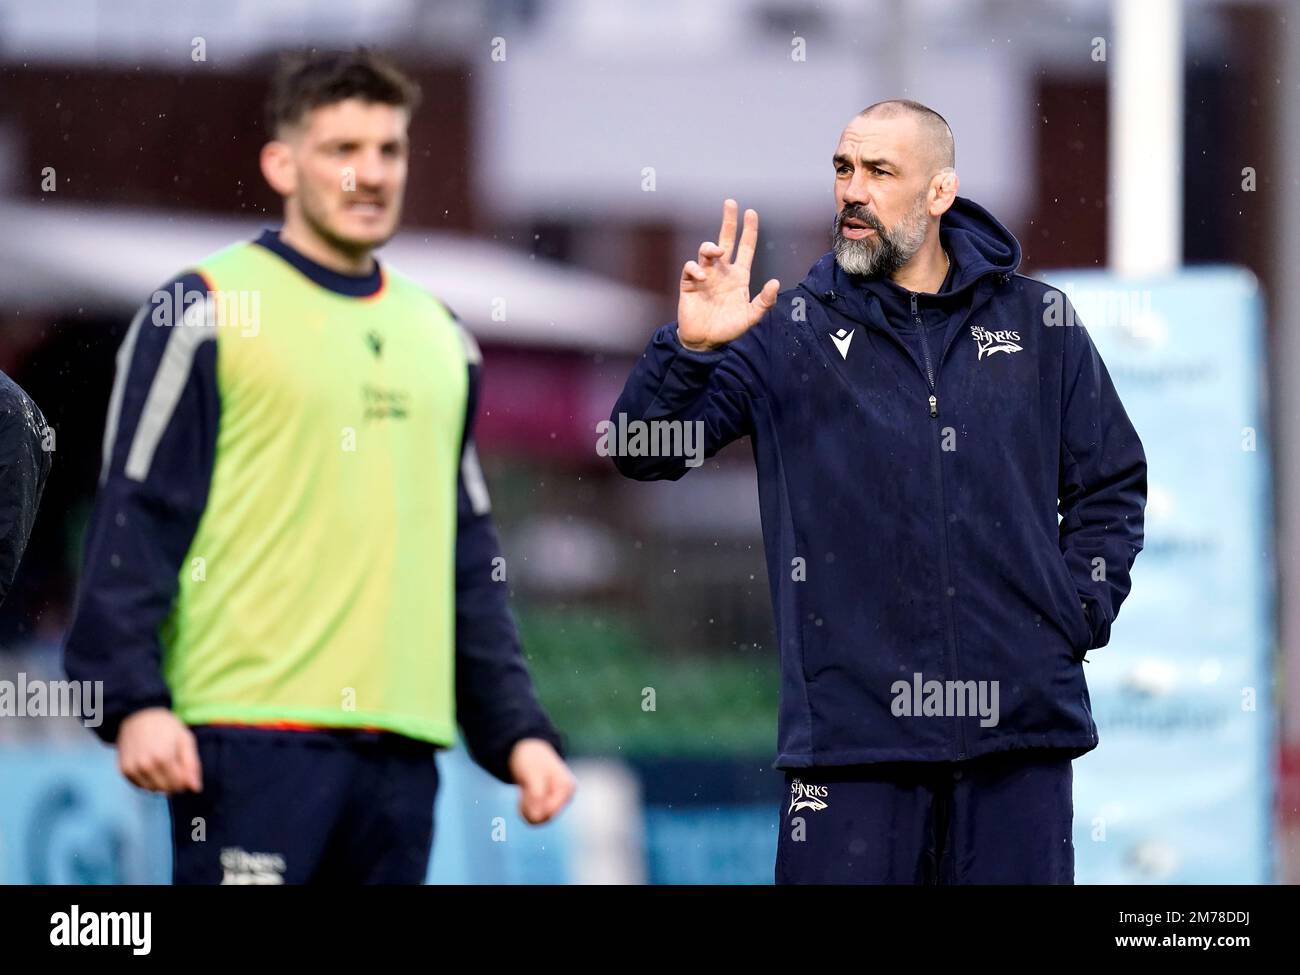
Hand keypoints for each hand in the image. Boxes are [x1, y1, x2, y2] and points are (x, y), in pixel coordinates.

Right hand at [117, 707, 201, 793]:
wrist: (138, 714)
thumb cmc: (166, 726)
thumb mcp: (185, 740)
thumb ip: (192, 765)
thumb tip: (196, 789)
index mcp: (163, 758)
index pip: (179, 784)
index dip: (186, 779)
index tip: (186, 768)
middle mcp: (145, 766)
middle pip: (166, 789)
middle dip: (175, 783)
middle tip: (176, 766)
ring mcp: (132, 769)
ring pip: (153, 790)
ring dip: (162, 783)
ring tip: (164, 764)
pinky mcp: (124, 770)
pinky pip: (141, 786)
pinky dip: (149, 781)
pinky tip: (153, 767)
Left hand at [508, 738, 575, 824]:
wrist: (528, 750)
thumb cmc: (531, 760)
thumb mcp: (531, 775)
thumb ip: (535, 795)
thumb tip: (535, 818)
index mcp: (566, 787)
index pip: (548, 811)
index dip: (531, 807)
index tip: (524, 793)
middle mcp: (566, 796)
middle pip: (544, 818)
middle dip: (529, 809)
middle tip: (523, 792)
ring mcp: (559, 801)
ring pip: (540, 819)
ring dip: (527, 810)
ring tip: (524, 793)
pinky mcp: (550, 804)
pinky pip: (537, 817)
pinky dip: (527, 809)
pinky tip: (524, 796)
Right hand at [677, 199, 779, 351]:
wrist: (705, 342)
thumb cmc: (728, 329)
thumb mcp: (751, 318)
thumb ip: (764, 302)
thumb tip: (775, 282)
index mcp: (739, 276)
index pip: (745, 247)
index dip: (749, 230)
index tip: (751, 213)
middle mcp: (722, 271)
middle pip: (725, 239)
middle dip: (728, 221)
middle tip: (731, 203)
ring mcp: (705, 276)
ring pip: (706, 251)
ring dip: (711, 247)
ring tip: (717, 252)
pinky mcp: (689, 284)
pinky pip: (691, 268)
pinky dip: (696, 269)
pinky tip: (702, 279)